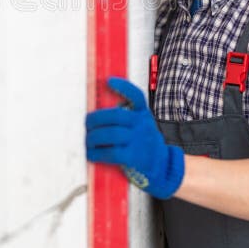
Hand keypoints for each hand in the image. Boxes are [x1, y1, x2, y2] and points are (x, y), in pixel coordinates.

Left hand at [85, 77, 184, 198]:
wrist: (162, 166)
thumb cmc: (145, 144)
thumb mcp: (142, 126)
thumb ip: (127, 119)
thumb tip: (97, 115)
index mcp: (143, 114)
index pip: (136, 96)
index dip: (123, 87)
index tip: (109, 80)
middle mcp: (142, 124)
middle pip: (115, 116)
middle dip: (96, 119)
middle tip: (86, 124)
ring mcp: (139, 140)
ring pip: (111, 134)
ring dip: (94, 137)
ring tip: (88, 141)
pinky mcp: (134, 156)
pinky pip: (111, 152)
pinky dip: (98, 153)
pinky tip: (92, 154)